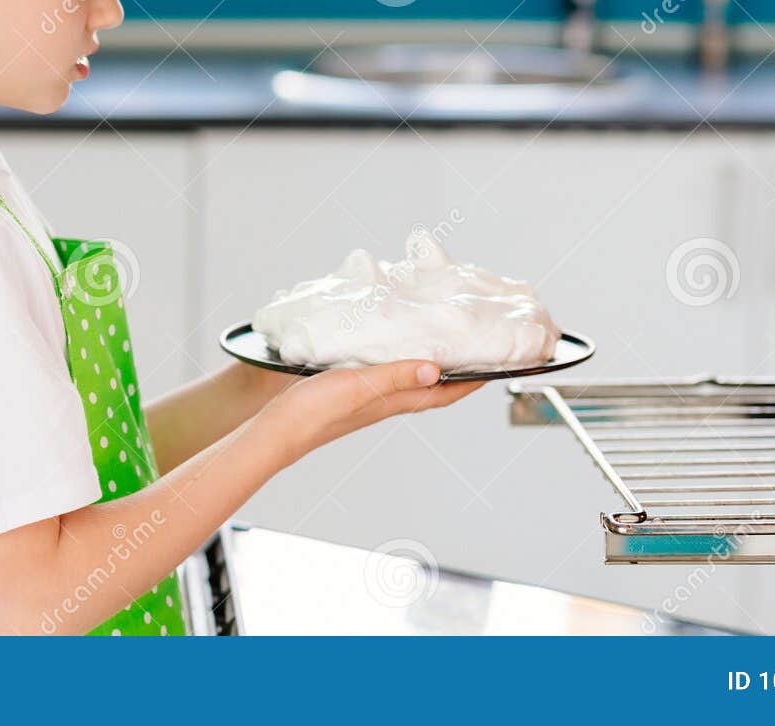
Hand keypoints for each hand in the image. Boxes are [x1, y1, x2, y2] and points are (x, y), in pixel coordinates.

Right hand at [257, 360, 485, 463]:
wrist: (277, 430)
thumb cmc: (314, 412)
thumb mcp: (358, 386)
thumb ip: (394, 376)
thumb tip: (436, 369)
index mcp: (392, 402)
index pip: (443, 393)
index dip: (472, 382)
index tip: (497, 366)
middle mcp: (386, 403)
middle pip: (432, 388)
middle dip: (457, 372)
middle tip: (474, 350)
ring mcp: (367, 400)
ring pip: (409, 382)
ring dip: (428, 366)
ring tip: (440, 344)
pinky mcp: (348, 393)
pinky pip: (385, 377)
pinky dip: (398, 363)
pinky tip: (389, 349)